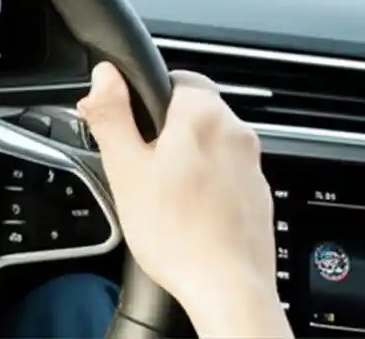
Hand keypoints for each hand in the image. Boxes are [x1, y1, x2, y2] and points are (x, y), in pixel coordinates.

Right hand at [77, 62, 290, 337]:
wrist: (227, 288)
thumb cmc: (176, 234)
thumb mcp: (125, 168)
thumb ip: (112, 114)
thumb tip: (105, 75)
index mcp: (203, 115)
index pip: (175, 77)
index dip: (145, 101)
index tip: (130, 130)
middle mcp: (236, 132)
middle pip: (191, 112)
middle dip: (164, 133)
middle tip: (139, 168)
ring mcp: (252, 165)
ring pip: (208, 145)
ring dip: (185, 159)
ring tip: (161, 197)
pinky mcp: (259, 193)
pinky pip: (224, 174)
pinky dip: (205, 185)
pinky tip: (186, 214)